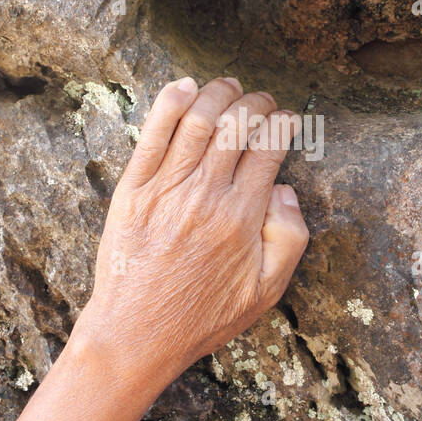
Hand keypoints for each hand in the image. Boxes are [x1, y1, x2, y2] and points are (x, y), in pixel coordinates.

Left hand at [73, 76, 308, 392]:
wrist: (137, 334)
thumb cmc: (203, 317)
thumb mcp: (266, 292)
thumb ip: (289, 239)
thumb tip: (285, 190)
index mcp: (242, 218)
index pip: (268, 149)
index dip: (283, 124)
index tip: (288, 118)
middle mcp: (205, 196)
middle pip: (236, 126)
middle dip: (256, 103)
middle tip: (263, 100)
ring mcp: (165, 190)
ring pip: (197, 121)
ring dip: (218, 94)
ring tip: (229, 86)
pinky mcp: (132, 191)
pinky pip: (151, 136)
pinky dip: (169, 104)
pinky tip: (184, 87)